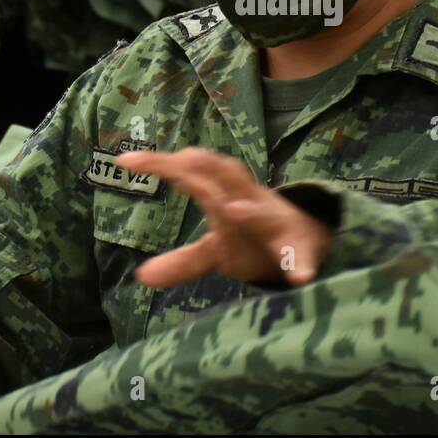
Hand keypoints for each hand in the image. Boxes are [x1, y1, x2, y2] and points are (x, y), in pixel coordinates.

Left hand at [116, 148, 332, 289]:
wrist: (312, 243)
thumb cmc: (256, 240)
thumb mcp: (218, 251)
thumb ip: (183, 261)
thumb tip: (141, 277)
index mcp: (226, 198)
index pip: (192, 176)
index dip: (162, 166)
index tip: (124, 159)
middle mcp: (251, 202)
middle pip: (228, 179)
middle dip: (208, 168)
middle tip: (184, 158)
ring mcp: (277, 224)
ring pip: (265, 213)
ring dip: (251, 211)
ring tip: (235, 210)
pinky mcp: (301, 249)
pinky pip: (301, 254)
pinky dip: (300, 263)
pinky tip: (299, 278)